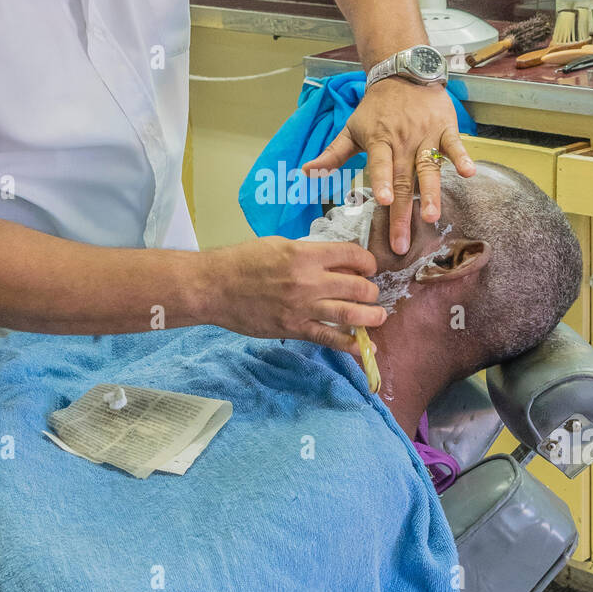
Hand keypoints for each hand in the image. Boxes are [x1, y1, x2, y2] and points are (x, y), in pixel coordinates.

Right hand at [205, 236, 385, 353]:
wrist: (214, 286)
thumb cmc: (242, 261)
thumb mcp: (278, 244)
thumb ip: (309, 253)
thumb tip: (334, 262)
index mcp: (305, 255)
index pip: (352, 256)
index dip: (367, 262)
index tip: (368, 268)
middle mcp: (308, 281)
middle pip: (357, 287)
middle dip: (371, 291)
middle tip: (370, 294)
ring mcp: (302, 308)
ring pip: (350, 314)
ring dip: (371, 317)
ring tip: (379, 317)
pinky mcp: (294, 328)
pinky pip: (329, 339)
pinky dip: (350, 344)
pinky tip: (364, 348)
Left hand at [302, 78, 474, 254]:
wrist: (403, 74)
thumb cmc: (375, 109)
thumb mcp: (351, 129)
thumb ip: (333, 154)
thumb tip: (307, 172)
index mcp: (379, 141)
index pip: (380, 164)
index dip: (382, 181)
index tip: (383, 201)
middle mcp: (403, 140)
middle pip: (403, 179)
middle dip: (402, 211)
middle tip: (402, 242)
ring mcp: (426, 135)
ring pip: (429, 167)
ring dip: (431, 193)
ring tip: (432, 216)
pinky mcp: (445, 129)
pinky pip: (454, 145)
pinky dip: (462, 157)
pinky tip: (469, 173)